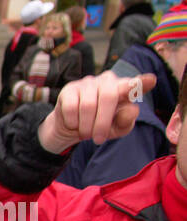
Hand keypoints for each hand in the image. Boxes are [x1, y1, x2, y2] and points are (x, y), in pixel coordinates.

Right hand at [38, 71, 155, 153]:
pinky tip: (74, 124)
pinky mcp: (69, 89)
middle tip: (98, 140)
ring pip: (88, 105)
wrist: (72, 127)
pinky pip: (71, 108)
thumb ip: (126, 122)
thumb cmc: (99, 126)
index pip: (134, 85)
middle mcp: (108, 81)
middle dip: (102, 123)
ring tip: (86, 133)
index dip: (141, 83)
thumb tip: (132, 110)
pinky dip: (73, 122)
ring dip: (86, 126)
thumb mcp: (116, 129)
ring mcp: (88, 83)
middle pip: (109, 96)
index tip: (151, 80)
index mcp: (124, 89)